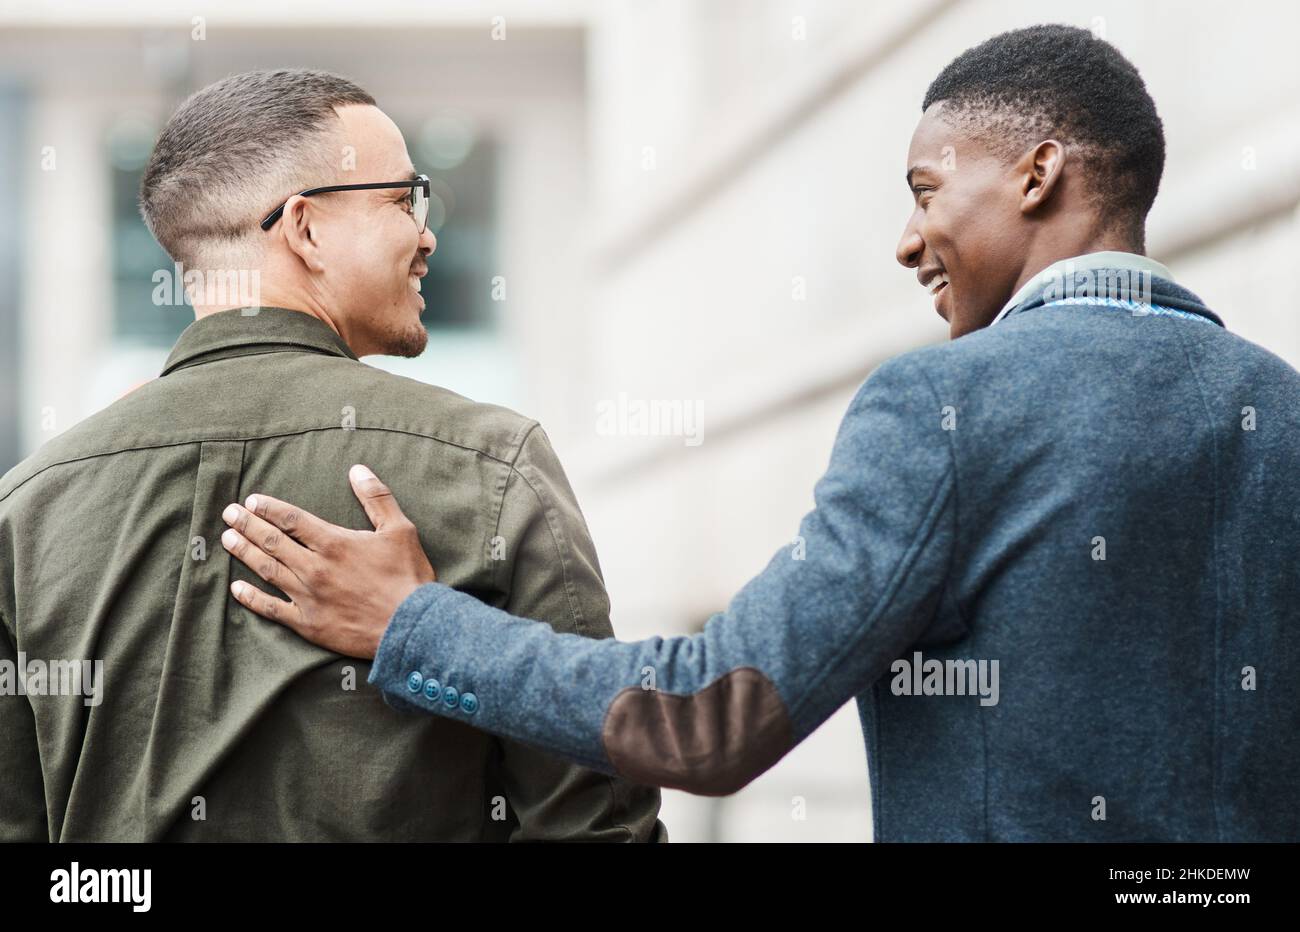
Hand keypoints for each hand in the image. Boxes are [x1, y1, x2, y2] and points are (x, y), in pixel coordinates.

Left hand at [220, 464, 435, 658]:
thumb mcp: (400, 530)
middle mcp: (314, 568)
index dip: (269, 508)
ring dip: (244, 552)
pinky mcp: (308, 623)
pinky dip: (252, 598)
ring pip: (267, 570)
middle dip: (247, 524)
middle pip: (272, 541)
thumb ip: (377, 498)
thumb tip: (358, 469)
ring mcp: (308, 597)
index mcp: (334, 543)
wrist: (412, 627)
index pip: (292, 519)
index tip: (252, 500)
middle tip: (229, 514)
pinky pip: (272, 609)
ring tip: (228, 539)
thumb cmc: (409, 578)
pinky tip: (237, 588)